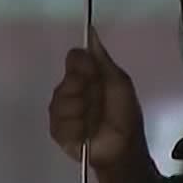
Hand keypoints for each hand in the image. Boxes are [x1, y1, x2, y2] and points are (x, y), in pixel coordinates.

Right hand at [48, 37, 155, 182]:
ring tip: (92, 122)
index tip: (92, 74)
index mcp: (86, 76)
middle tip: (97, 103)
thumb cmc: (124, 115)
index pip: (74, 58)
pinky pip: (59, 122)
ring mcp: (62, 111)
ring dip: (81, 112)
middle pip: (66, 80)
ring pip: (60, 101)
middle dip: (83, 92)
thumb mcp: (119, 83)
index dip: (82, 65)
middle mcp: (70, 90)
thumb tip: (91, 33)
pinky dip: (75, 128)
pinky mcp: (57, 131)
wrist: (122, 149)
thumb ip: (103, 60)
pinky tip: (84, 134)